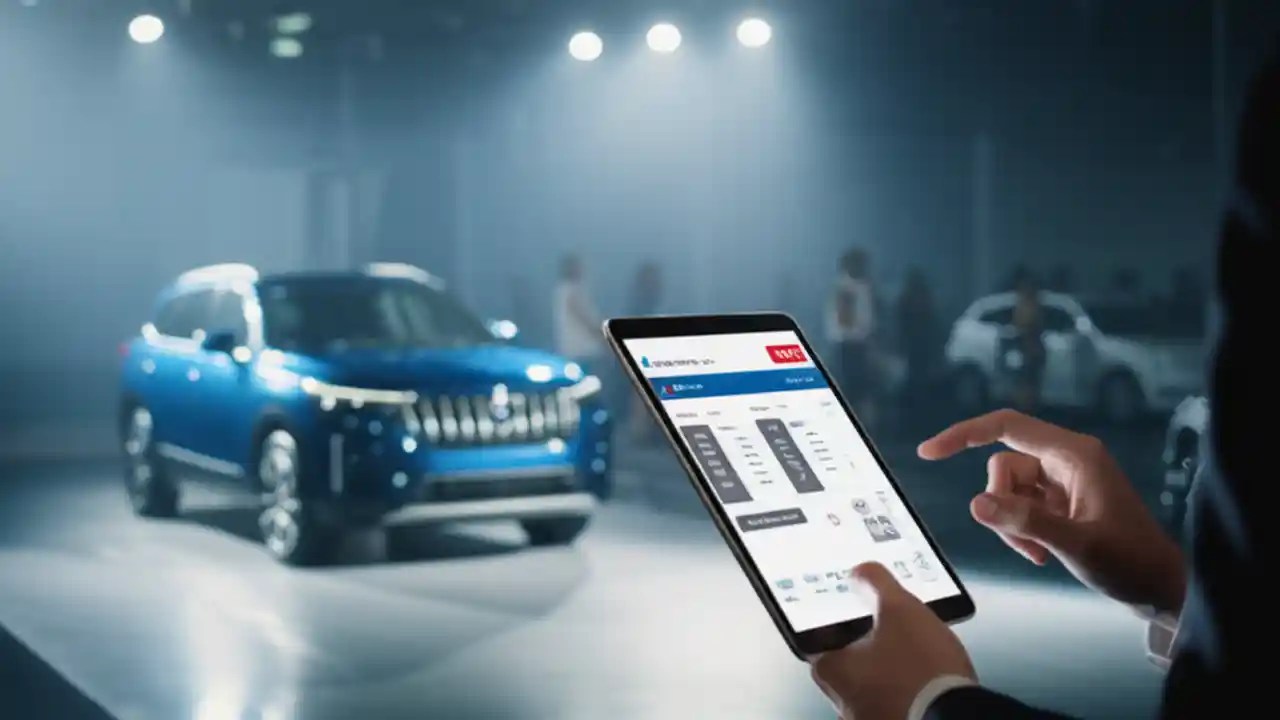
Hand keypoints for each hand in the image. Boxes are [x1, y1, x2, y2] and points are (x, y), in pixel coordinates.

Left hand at [809, 562, 975, 719]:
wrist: (955, 719)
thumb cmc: (921, 672)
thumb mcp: (899, 610)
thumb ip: (876, 584)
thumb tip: (861, 572)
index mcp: (832, 670)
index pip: (818, 636)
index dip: (836, 617)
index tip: (851, 607)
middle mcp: (843, 700)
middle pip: (846, 661)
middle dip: (867, 643)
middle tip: (888, 625)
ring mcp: (869, 718)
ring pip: (872, 684)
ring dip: (888, 668)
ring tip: (915, 651)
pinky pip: (895, 701)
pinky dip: (906, 688)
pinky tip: (927, 678)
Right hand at [918, 409, 1185, 614]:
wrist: (1161, 588)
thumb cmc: (1130, 563)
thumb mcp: (1077, 545)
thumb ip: (1025, 523)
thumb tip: (975, 504)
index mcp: (1074, 454)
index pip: (1006, 427)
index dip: (964, 433)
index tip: (929, 452)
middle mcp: (1066, 460)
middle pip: (1002, 466)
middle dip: (1000, 504)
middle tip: (1022, 540)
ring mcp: (1062, 482)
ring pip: (1007, 490)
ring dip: (1010, 524)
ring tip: (1037, 553)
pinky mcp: (1060, 502)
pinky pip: (1019, 507)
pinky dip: (1020, 531)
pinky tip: (1043, 554)